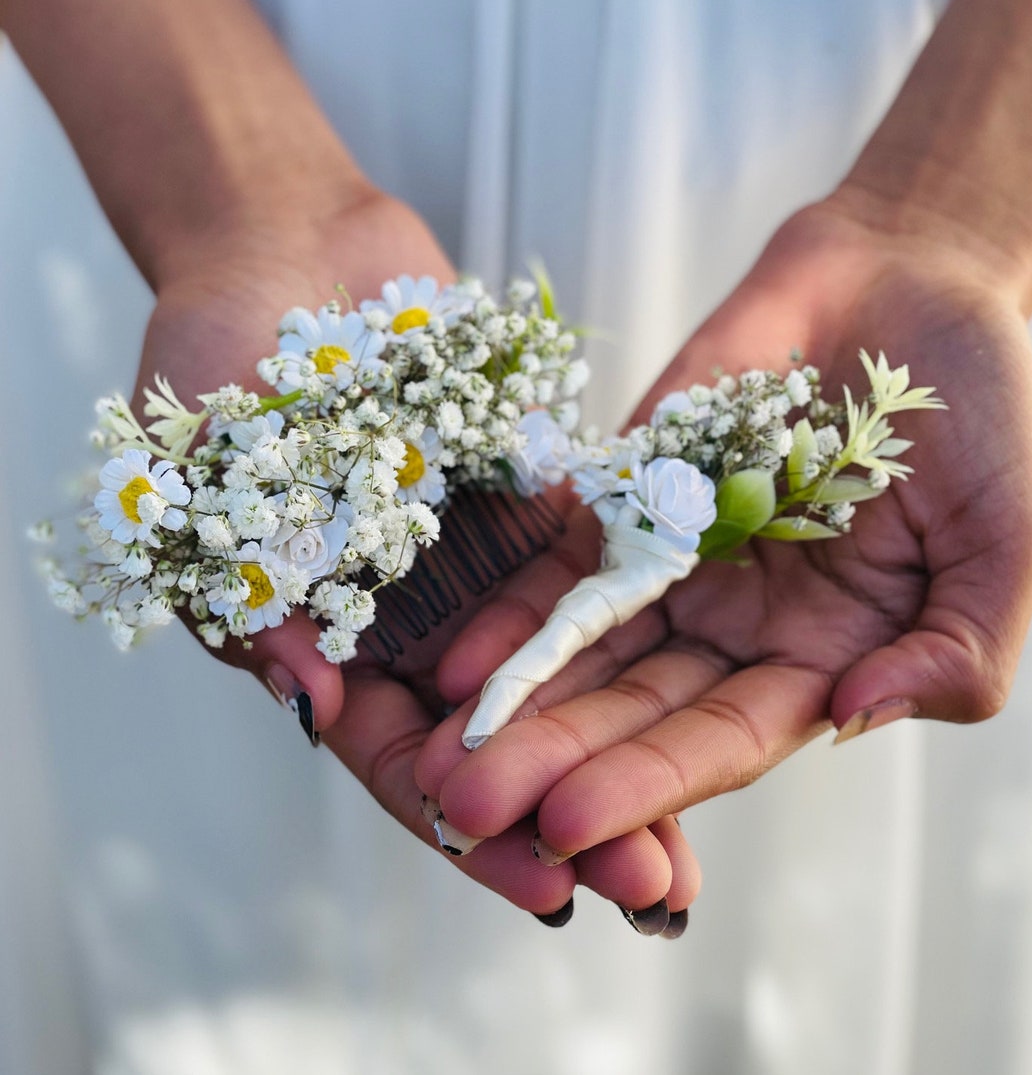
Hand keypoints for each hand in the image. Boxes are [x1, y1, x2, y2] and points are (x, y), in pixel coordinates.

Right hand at [136, 192, 699, 926]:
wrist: (278, 248)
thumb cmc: (213, 371)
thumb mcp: (206, 494)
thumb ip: (258, 604)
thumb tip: (319, 707)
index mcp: (338, 645)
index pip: (409, 765)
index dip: (474, 831)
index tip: (547, 893)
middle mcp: (420, 618)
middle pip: (508, 737)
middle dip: (579, 809)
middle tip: (654, 886)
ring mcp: (485, 560)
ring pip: (570, 672)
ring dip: (631, 739)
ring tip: (706, 808)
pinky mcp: (540, 498)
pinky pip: (601, 566)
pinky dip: (647, 620)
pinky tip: (716, 673)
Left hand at [415, 195, 1031, 863]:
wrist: (904, 283)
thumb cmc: (978, 416)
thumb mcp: (1008, 540)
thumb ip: (958, 646)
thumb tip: (855, 718)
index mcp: (820, 660)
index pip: (723, 740)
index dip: (651, 785)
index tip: (570, 823)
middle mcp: (733, 629)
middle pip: (633, 710)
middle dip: (554, 762)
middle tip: (468, 810)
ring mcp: (673, 565)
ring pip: (586, 650)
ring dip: (517, 704)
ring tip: (440, 755)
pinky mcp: (629, 499)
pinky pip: (565, 563)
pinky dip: (515, 611)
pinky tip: (455, 656)